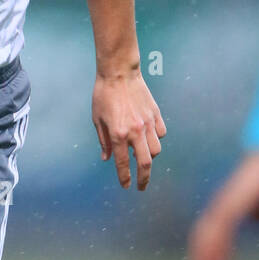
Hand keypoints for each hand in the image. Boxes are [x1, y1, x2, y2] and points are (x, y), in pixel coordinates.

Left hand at [92, 69, 165, 190]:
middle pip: (145, 163)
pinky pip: (161, 133)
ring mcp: (147, 123)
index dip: (124, 178)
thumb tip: (107, 158)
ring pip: (156, 149)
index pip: (123, 163)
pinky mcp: (156, 114)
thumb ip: (103, 141)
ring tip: (143, 158)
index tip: (126, 186)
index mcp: (118, 134)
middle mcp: (135, 131)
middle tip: (142, 186)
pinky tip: (149, 138)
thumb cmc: (103, 95)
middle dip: (144, 178)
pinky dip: (156, 139)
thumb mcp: (97, 119)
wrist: (119, 73)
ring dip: (150, 157)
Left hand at [188, 150, 258, 259]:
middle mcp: (221, 206)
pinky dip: (217, 251)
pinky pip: (220, 232)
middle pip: (203, 237)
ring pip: (208, 238)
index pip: (209, 233)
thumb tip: (256, 223)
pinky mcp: (232, 205)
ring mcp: (225, 205)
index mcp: (227, 207)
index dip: (206, 253)